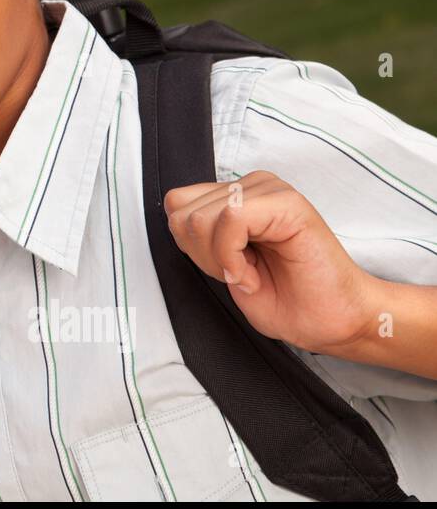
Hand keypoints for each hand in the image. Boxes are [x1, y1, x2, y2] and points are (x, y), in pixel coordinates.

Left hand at [163, 170, 374, 354]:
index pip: (176, 203)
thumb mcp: (219, 264)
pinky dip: (232, 258)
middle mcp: (251, 186)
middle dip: (202, 255)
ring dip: (220, 260)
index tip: (223, 268)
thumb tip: (176, 214)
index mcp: (234, 197)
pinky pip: (230, 220)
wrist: (331, 322)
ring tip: (252, 272)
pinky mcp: (287, 203)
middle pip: (182, 212)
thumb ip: (197, 235)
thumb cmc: (285, 298)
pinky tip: (255, 273)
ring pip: (201, 217)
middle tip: (241, 273)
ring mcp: (271, 190)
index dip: (190, 245)